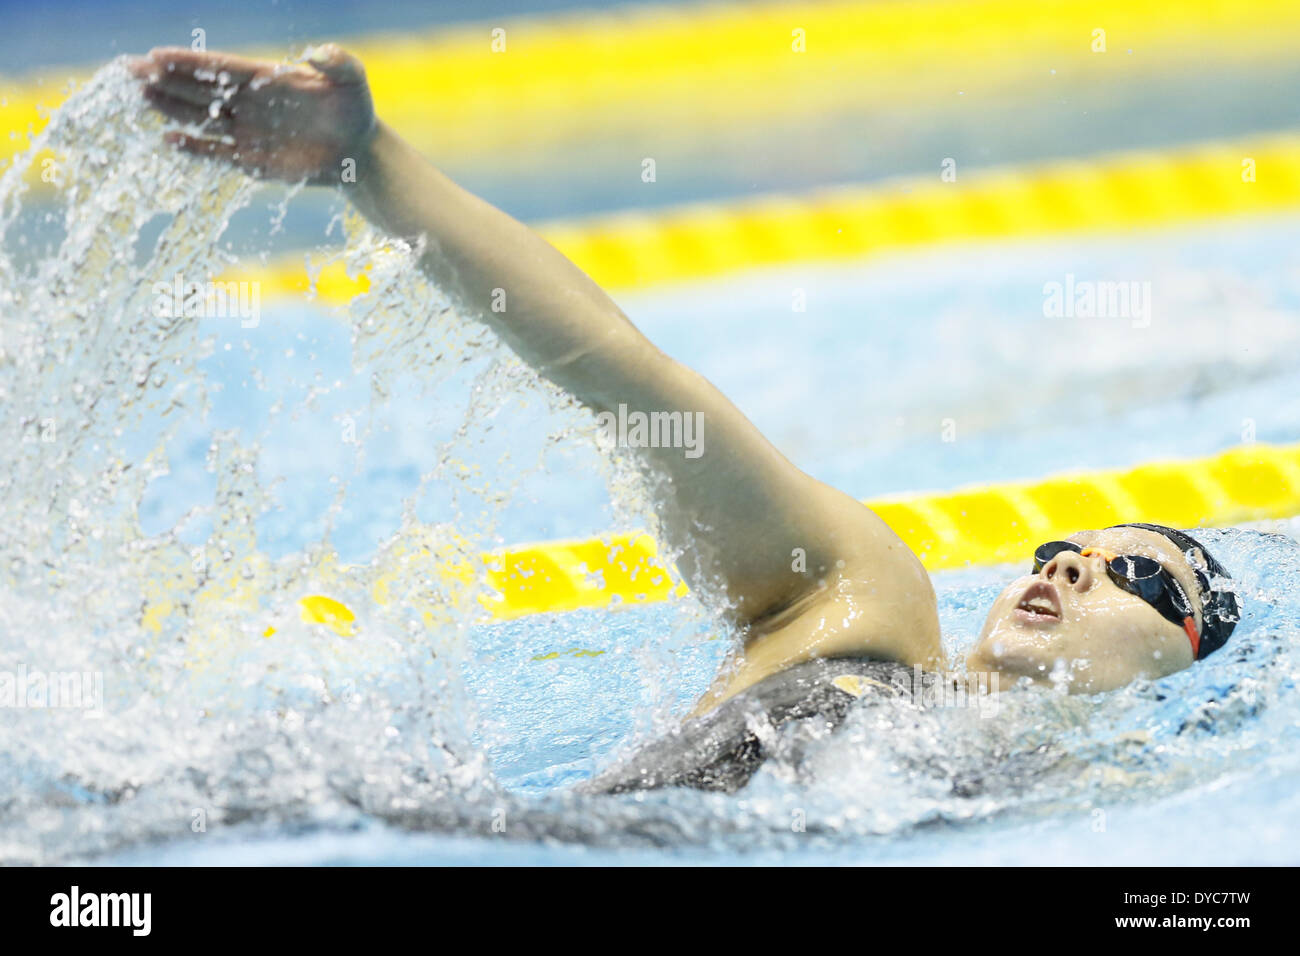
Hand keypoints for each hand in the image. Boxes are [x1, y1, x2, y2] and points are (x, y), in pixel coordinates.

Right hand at [129, 43, 376, 184]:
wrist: (360, 152)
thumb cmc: (355, 110)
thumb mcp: (353, 81)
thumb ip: (339, 64)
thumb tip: (319, 53)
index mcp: (265, 78)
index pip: (220, 68)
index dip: (189, 63)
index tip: (157, 56)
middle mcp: (249, 102)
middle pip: (199, 88)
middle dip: (164, 79)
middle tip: (129, 70)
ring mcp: (247, 130)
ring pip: (201, 117)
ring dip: (171, 108)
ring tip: (140, 95)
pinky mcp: (252, 160)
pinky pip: (217, 152)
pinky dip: (195, 148)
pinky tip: (169, 139)